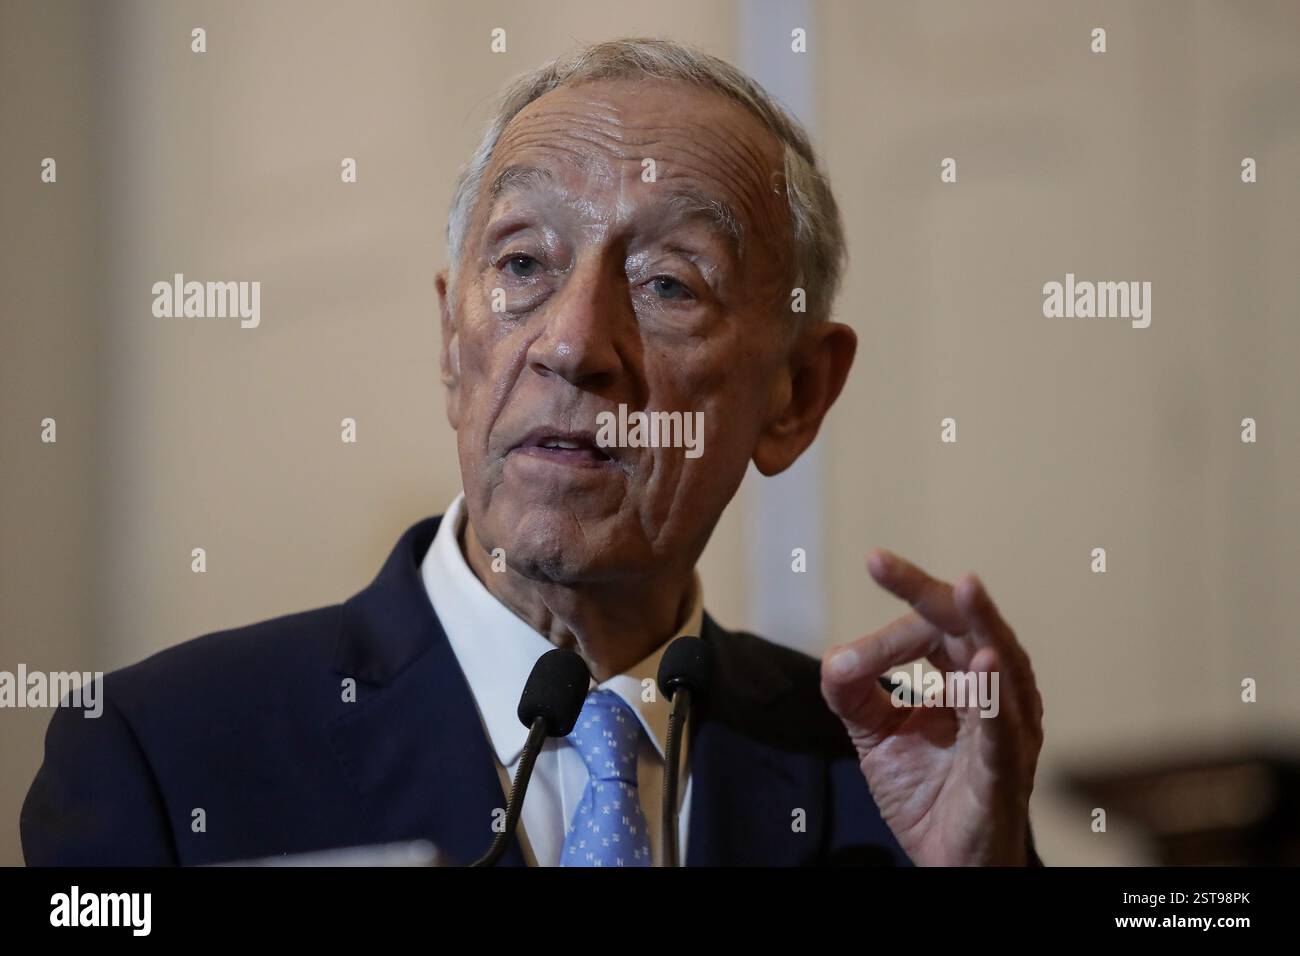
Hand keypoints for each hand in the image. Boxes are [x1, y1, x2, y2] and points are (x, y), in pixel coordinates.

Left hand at [820, 549, 1043, 865]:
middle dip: (931, 592)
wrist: (945, 861)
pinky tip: (983, 668)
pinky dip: (995, 701)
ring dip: (983, 627)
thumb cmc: (926, 791)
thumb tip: (835, 657)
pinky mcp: (1001, 775)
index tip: (873, 561)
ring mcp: (1006, 734)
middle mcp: (997, 696)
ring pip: (1002, 670)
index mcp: (968, 678)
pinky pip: (1002, 735)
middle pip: (971, 630)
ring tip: (963, 588)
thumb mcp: (874, 733)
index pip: (939, 622)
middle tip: (884, 563)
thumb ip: (853, 692)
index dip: (906, 593)